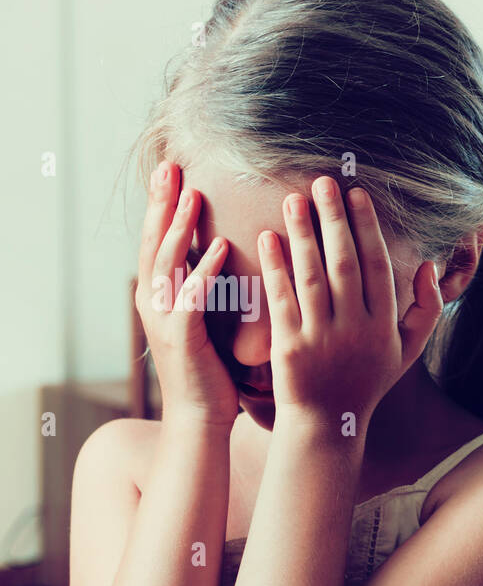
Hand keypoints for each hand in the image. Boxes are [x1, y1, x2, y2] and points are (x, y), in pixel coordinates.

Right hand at [134, 161, 238, 428]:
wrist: (201, 419)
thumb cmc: (210, 371)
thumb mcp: (206, 322)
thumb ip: (207, 290)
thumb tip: (223, 256)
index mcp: (159, 298)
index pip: (158, 242)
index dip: (162, 207)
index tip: (172, 171)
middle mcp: (154, 304)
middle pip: (155, 243)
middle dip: (161, 204)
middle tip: (170, 166)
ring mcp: (163, 320)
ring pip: (167, 263)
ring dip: (179, 228)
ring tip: (191, 195)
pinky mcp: (182, 338)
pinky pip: (191, 296)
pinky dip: (203, 270)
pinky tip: (219, 248)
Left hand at [257, 177, 442, 428]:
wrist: (328, 422)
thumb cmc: (369, 379)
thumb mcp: (408, 350)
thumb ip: (427, 310)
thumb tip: (429, 266)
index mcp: (385, 325)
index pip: (377, 266)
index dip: (367, 227)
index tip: (356, 194)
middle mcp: (357, 329)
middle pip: (345, 263)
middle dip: (334, 219)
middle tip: (323, 183)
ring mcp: (322, 338)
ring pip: (312, 276)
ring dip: (302, 234)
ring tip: (294, 199)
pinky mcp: (290, 347)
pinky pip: (283, 299)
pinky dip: (275, 267)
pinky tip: (268, 238)